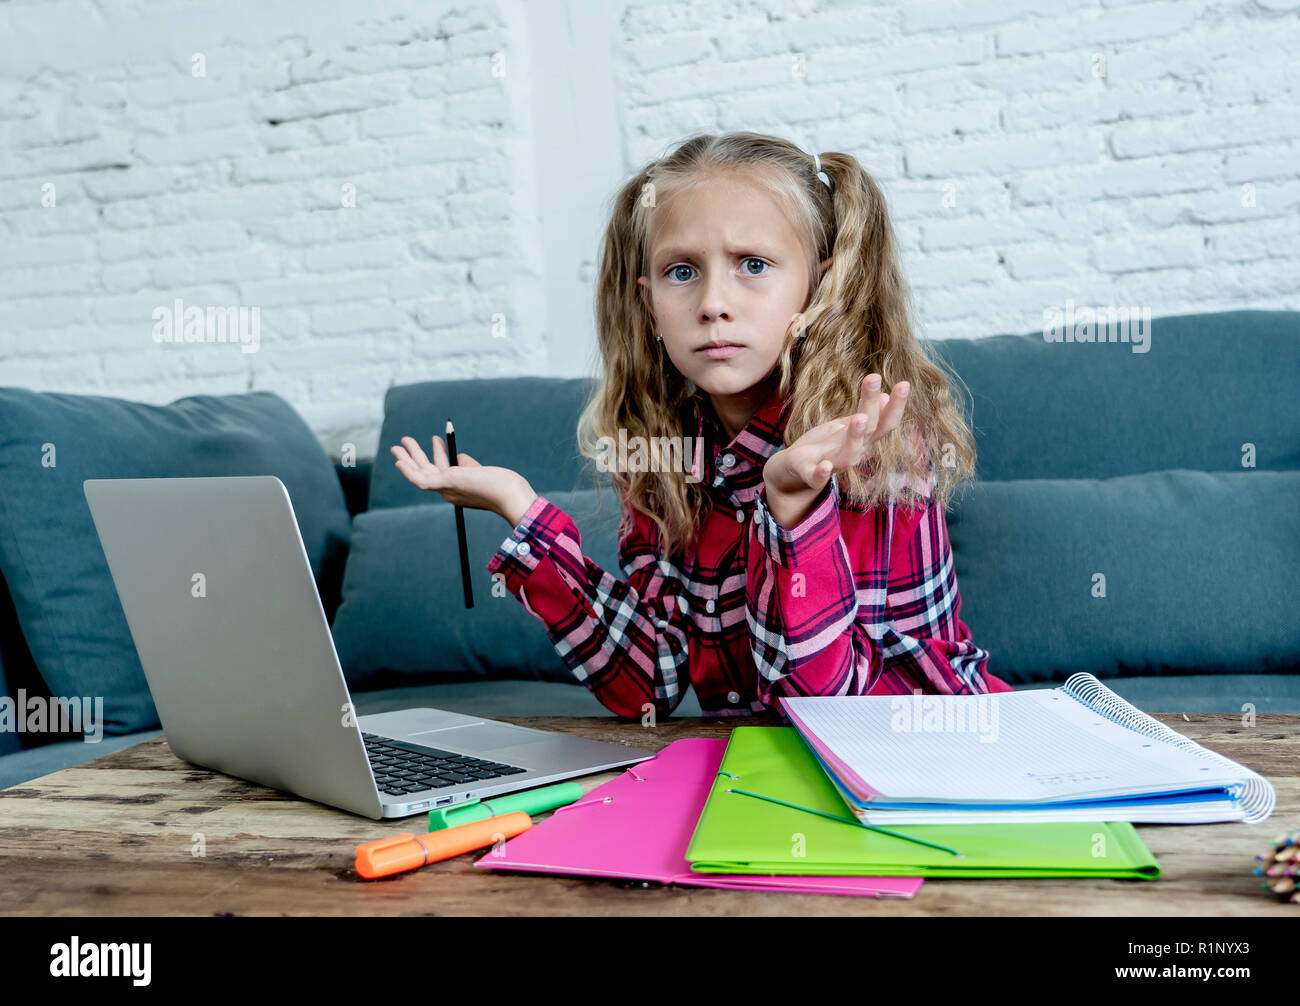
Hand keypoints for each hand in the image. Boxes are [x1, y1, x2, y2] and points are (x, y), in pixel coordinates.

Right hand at [390, 436, 537, 525]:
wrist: (509, 495)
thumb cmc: (501, 485)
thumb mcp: (481, 472)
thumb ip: (468, 465)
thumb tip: (458, 456)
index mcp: (458, 490)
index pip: (443, 472)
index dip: (438, 455)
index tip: (436, 439)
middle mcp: (449, 492)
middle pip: (427, 471)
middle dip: (415, 456)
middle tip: (405, 442)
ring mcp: (446, 489)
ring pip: (421, 472)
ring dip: (408, 457)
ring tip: (400, 443)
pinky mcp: (445, 484)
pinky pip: (420, 480)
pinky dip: (408, 471)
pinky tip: (399, 462)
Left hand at [761, 373, 908, 527]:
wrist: (791, 471)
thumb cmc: (822, 446)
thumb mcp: (844, 426)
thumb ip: (864, 415)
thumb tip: (886, 395)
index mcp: (862, 440)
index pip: (884, 422)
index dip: (896, 405)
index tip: (904, 384)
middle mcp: (853, 452)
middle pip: (869, 431)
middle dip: (873, 406)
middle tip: (874, 378)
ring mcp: (832, 464)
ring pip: (849, 454)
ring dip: (855, 437)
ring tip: (860, 418)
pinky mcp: (808, 474)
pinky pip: (817, 478)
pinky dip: (821, 473)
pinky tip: (825, 466)